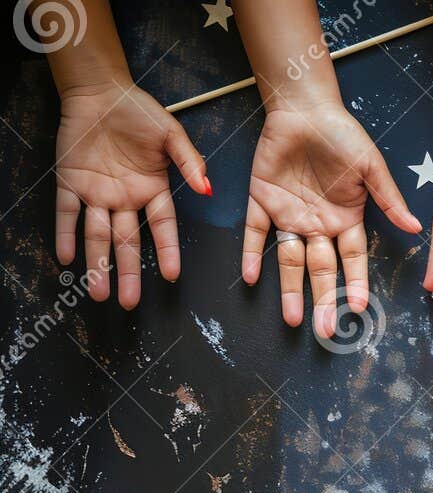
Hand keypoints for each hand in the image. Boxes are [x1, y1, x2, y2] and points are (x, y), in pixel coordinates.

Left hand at [54, 82, 208, 308]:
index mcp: (153, 189)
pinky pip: (67, 213)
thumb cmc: (139, 110)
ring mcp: (98, 193)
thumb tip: (208, 190)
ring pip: (97, 236)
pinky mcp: (71, 182)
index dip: (166, 252)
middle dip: (128, 273)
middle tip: (128, 302)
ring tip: (98, 293)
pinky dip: (65, 235)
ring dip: (97, 264)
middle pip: (127, 242)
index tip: (171, 276)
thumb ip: (190, 162)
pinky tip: (67, 258)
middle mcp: (126, 198)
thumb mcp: (172, 134)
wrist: (100, 92)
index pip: (162, 228)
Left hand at [242, 103, 421, 337]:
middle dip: (323, 299)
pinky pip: (256, 233)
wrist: (304, 107)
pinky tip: (253, 277)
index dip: (355, 284)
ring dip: (290, 289)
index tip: (358, 308)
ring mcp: (290, 215)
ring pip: (289, 260)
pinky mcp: (262, 200)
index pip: (352, 260)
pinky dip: (253, 254)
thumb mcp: (371, 168)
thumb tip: (416, 229)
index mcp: (346, 218)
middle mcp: (318, 224)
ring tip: (292, 318)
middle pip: (322, 269)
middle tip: (324, 329)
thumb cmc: (343, 134)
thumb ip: (389, 200)